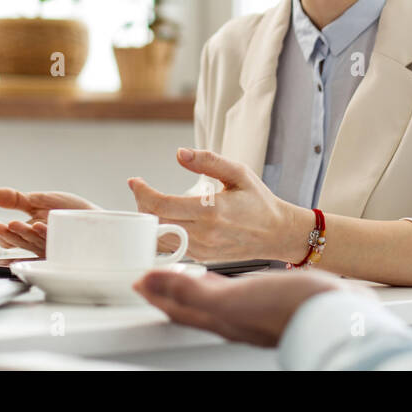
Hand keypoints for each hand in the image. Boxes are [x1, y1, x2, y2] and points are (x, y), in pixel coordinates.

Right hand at [0, 188, 98, 255]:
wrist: (98, 217)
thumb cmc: (68, 211)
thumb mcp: (38, 201)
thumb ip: (15, 199)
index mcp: (29, 234)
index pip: (9, 239)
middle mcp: (38, 244)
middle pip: (19, 242)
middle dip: (7, 235)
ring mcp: (53, 247)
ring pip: (35, 242)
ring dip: (23, 233)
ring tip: (12, 224)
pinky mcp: (68, 247)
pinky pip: (55, 241)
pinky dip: (45, 233)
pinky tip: (38, 225)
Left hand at [128, 148, 309, 262]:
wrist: (277, 233)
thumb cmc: (259, 201)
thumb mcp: (238, 172)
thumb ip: (208, 161)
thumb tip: (179, 153)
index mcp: (211, 211)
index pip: (162, 205)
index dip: (142, 192)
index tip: (134, 181)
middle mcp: (204, 234)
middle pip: (155, 224)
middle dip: (141, 206)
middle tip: (141, 190)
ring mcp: (202, 250)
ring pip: (160, 239)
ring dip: (149, 221)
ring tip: (150, 203)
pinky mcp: (202, 258)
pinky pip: (172, 248)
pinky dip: (160, 234)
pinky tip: (163, 220)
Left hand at [133, 268, 344, 346]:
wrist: (332, 312)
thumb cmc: (286, 308)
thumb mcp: (231, 298)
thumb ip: (190, 291)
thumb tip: (150, 282)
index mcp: (217, 316)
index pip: (173, 306)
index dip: (153, 293)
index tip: (138, 278)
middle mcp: (228, 316)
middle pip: (187, 304)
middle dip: (168, 289)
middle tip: (154, 272)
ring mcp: (247, 311)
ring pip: (209, 298)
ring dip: (191, 284)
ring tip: (182, 269)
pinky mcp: (264, 301)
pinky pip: (231, 291)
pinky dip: (219, 281)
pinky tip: (225, 274)